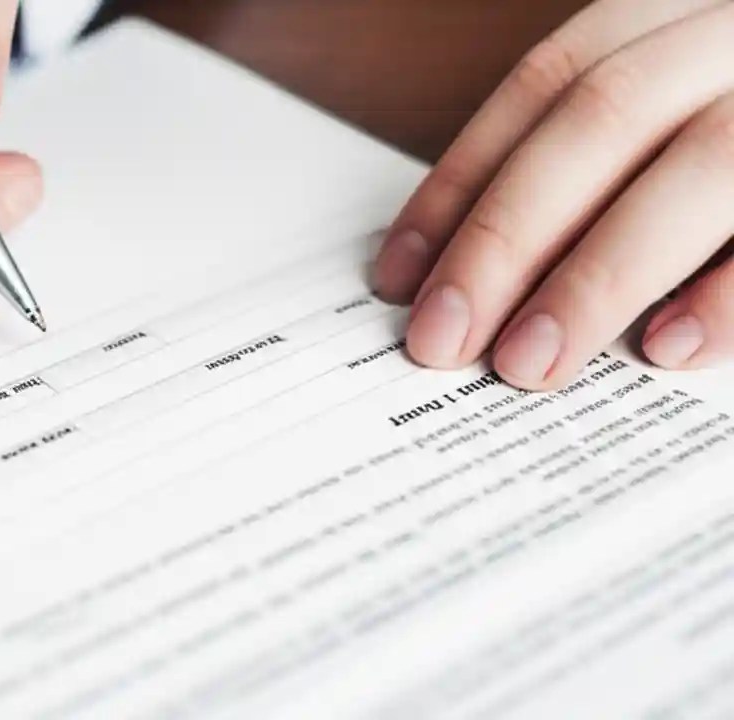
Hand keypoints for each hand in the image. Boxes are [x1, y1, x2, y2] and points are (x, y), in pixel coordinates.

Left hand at [374, 0, 733, 389]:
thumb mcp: (672, 114)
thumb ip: (592, 169)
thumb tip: (460, 275)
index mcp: (677, 15)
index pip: (546, 87)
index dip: (462, 180)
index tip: (399, 277)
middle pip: (604, 116)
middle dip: (508, 236)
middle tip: (443, 341)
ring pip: (705, 165)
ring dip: (603, 274)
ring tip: (531, 363)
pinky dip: (733, 293)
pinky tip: (667, 351)